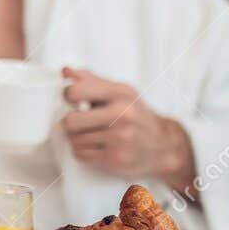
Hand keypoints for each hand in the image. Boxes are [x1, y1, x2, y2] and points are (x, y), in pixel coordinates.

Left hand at [61, 67, 196, 193]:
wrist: (162, 144)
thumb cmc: (135, 115)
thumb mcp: (118, 92)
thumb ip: (90, 80)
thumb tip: (65, 71)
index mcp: (120, 93)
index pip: (75, 91)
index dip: (68, 96)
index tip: (73, 101)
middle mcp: (122, 114)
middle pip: (70, 121)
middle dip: (70, 122)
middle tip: (78, 122)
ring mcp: (121, 138)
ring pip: (73, 139)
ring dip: (76, 138)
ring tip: (90, 134)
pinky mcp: (117, 158)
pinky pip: (80, 154)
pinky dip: (83, 151)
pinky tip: (95, 146)